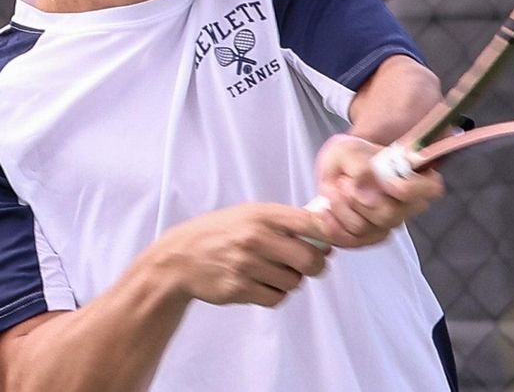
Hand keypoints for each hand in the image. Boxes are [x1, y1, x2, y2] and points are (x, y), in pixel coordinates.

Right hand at [141, 203, 330, 307]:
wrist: (181, 258)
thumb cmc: (222, 233)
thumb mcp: (250, 214)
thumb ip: (285, 222)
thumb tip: (327, 237)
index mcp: (263, 214)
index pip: (312, 223)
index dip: (331, 235)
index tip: (332, 243)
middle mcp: (256, 237)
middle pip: (310, 259)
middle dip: (316, 266)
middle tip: (311, 265)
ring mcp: (247, 264)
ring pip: (294, 282)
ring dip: (291, 281)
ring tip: (274, 272)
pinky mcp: (239, 288)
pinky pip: (276, 298)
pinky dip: (275, 295)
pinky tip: (262, 284)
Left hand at [313, 134, 443, 248]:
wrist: (337, 170)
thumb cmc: (351, 156)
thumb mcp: (351, 151)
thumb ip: (361, 167)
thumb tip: (368, 193)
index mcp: (414, 177)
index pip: (431, 188)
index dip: (411, 189)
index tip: (388, 182)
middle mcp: (408, 204)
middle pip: (389, 214)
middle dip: (356, 199)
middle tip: (343, 181)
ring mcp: (390, 223)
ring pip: (365, 228)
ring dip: (340, 209)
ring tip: (333, 190)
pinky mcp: (371, 236)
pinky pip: (352, 240)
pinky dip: (333, 227)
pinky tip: (325, 212)